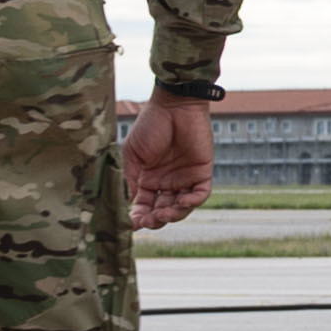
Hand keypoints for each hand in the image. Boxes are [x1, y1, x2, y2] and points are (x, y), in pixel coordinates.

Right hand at [123, 95, 217, 230]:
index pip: (144, 206)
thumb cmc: (150, 125)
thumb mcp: (133, 155)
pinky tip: (181, 202)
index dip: (138, 217)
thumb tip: (129, 205)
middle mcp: (167, 182)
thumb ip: (132, 180)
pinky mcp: (202, 172)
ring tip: (162, 215)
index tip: (131, 224)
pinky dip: (192, 202)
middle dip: (155, 220)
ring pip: (181, 207)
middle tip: (148, 220)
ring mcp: (185, 178)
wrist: (174, 106)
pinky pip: (200, 194)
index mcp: (149, 179)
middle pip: (163, 211)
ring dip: (173, 215)